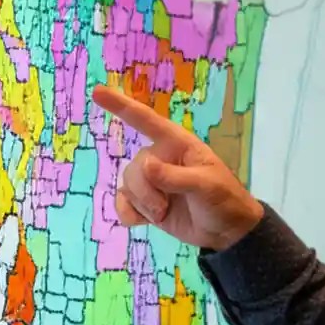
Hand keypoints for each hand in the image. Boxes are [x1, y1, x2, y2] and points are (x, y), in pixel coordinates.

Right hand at [92, 85, 264, 250]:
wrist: (227, 233)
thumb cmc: (224, 201)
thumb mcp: (206, 186)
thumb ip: (175, 176)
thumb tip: (143, 166)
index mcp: (178, 144)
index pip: (146, 121)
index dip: (121, 106)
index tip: (97, 92)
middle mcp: (161, 158)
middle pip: (134, 167)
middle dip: (144, 190)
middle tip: (164, 208)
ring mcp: (153, 181)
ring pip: (128, 185)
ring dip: (142, 204)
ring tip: (163, 213)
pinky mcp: (147, 203)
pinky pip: (123, 202)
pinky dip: (128, 213)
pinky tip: (140, 222)